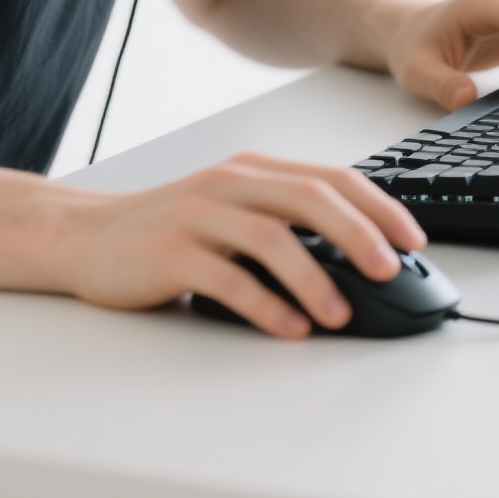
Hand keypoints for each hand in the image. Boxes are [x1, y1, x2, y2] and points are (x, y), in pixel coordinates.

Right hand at [53, 152, 425, 338]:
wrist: (86, 235)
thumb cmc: (168, 228)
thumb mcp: (232, 209)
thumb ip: (285, 221)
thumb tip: (358, 260)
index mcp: (253, 170)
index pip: (330, 178)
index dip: (377, 206)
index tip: (412, 238)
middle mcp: (229, 184)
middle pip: (308, 198)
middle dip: (358, 234)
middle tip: (389, 270)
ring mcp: (198, 215)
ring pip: (270, 237)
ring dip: (314, 278)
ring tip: (340, 314)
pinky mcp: (170, 251)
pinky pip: (228, 279)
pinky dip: (265, 305)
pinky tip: (290, 327)